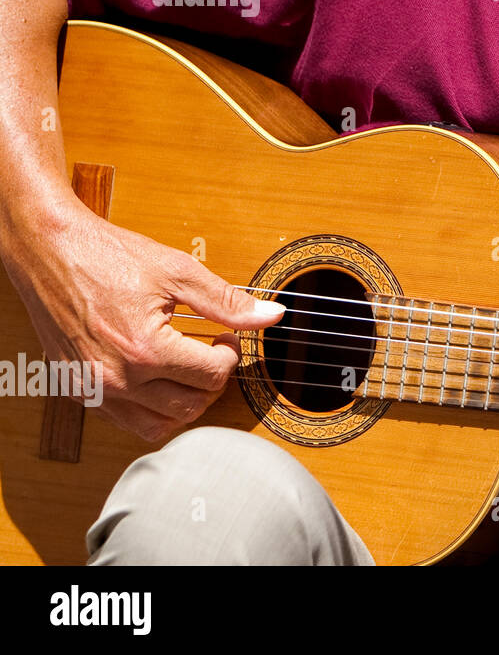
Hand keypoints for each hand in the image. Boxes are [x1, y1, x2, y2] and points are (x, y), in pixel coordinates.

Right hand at [1, 200, 284, 440]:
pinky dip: (150, 409)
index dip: (231, 354)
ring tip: (186, 367)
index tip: (225, 337)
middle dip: (212, 380)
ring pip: (159, 426)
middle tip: (210, 351)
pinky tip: (156, 376)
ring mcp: (94, 389)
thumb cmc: (109, 255)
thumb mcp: (177, 271)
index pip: (213, 376)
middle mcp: (116, 379)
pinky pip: (125, 421)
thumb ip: (227, 301)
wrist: (49, 251)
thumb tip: (271, 315)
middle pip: (191, 406)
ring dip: (184, 402)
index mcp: (145, 350)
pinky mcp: (77, 391)